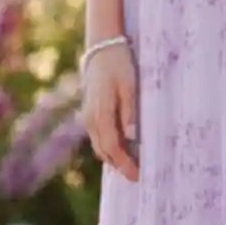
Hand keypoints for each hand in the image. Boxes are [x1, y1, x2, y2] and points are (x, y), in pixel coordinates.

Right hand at [79, 43, 139, 181]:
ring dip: (113, 158)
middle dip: (119, 166)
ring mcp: (88, 117)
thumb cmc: (119, 65)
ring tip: (132, 166)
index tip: (137, 175)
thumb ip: (130, 111)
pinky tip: (122, 149)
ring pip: (99, 146)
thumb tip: (132, 137)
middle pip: (104, 151)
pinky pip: (98, 137)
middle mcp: (90, 119)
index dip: (124, 164)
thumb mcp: (129, 86)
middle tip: (137, 176)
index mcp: (101, 113)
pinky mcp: (90, 113)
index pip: (112, 147)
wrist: (102, 48)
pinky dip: (109, 147)